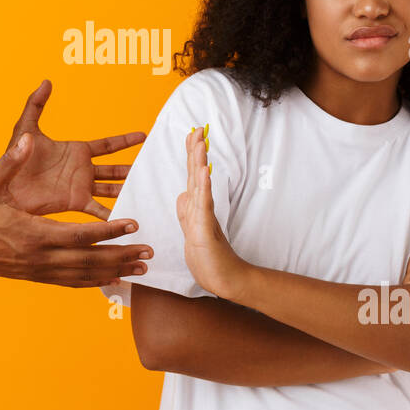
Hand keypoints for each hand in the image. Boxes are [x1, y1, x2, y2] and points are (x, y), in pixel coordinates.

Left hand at [0, 80, 145, 218]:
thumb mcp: (25, 127)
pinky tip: (129, 218)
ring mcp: (81, 187)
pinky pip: (100, 209)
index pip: (108, 145)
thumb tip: (46, 81)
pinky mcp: (75, 203)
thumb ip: (36, 104)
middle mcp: (82, 169)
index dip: (125, 140)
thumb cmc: (13, 158)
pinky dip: (114, 216)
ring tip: (150, 193)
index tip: (144, 136)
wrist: (5, 187)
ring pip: (113, 188)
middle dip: (133, 168)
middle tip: (156, 167)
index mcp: (76, 151)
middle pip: (116, 168)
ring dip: (129, 190)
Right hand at [0, 131, 153, 287]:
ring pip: (87, 274)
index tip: (133, 224)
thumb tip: (28, 140)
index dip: (110, 230)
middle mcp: (43, 256)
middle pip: (91, 259)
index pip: (81, 235)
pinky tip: (115, 280)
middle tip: (150, 253)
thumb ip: (10, 162)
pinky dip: (98, 280)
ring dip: (117, 271)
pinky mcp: (42, 276)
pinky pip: (75, 281)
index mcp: (36, 233)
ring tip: (142, 270)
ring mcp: (44, 270)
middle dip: (123, 255)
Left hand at [175, 124, 249, 299]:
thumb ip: (188, 212)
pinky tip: (204, 172)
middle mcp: (201, 208)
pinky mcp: (205, 229)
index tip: (192, 134)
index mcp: (196, 207)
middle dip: (195, 151)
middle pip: (196, 174)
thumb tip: (183, 193)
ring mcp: (203, 217)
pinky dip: (203, 187)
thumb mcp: (192, 231)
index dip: (191, 155)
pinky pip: (203, 205)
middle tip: (198, 129)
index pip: (192, 175)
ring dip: (198, 163)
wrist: (226, 280)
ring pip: (199, 185)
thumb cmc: (210, 258)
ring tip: (200, 143)